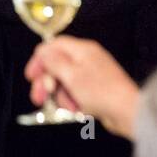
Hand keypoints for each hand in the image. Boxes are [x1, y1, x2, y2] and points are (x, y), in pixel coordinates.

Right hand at [24, 35, 140, 138]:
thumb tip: (42, 50)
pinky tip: (78, 109)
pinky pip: (74, 94)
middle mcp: (87, 59)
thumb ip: (54, 61)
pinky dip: (73, 102)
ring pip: (64, 83)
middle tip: (39, 98)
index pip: (54, 45)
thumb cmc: (100, 91)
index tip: (30, 76)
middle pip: (56, 66)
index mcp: (83, 50)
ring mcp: (91, 75)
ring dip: (61, 96)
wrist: (126, 111)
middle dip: (46, 83)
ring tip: (71, 106)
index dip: (39, 59)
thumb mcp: (71, 75)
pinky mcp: (94, 90)